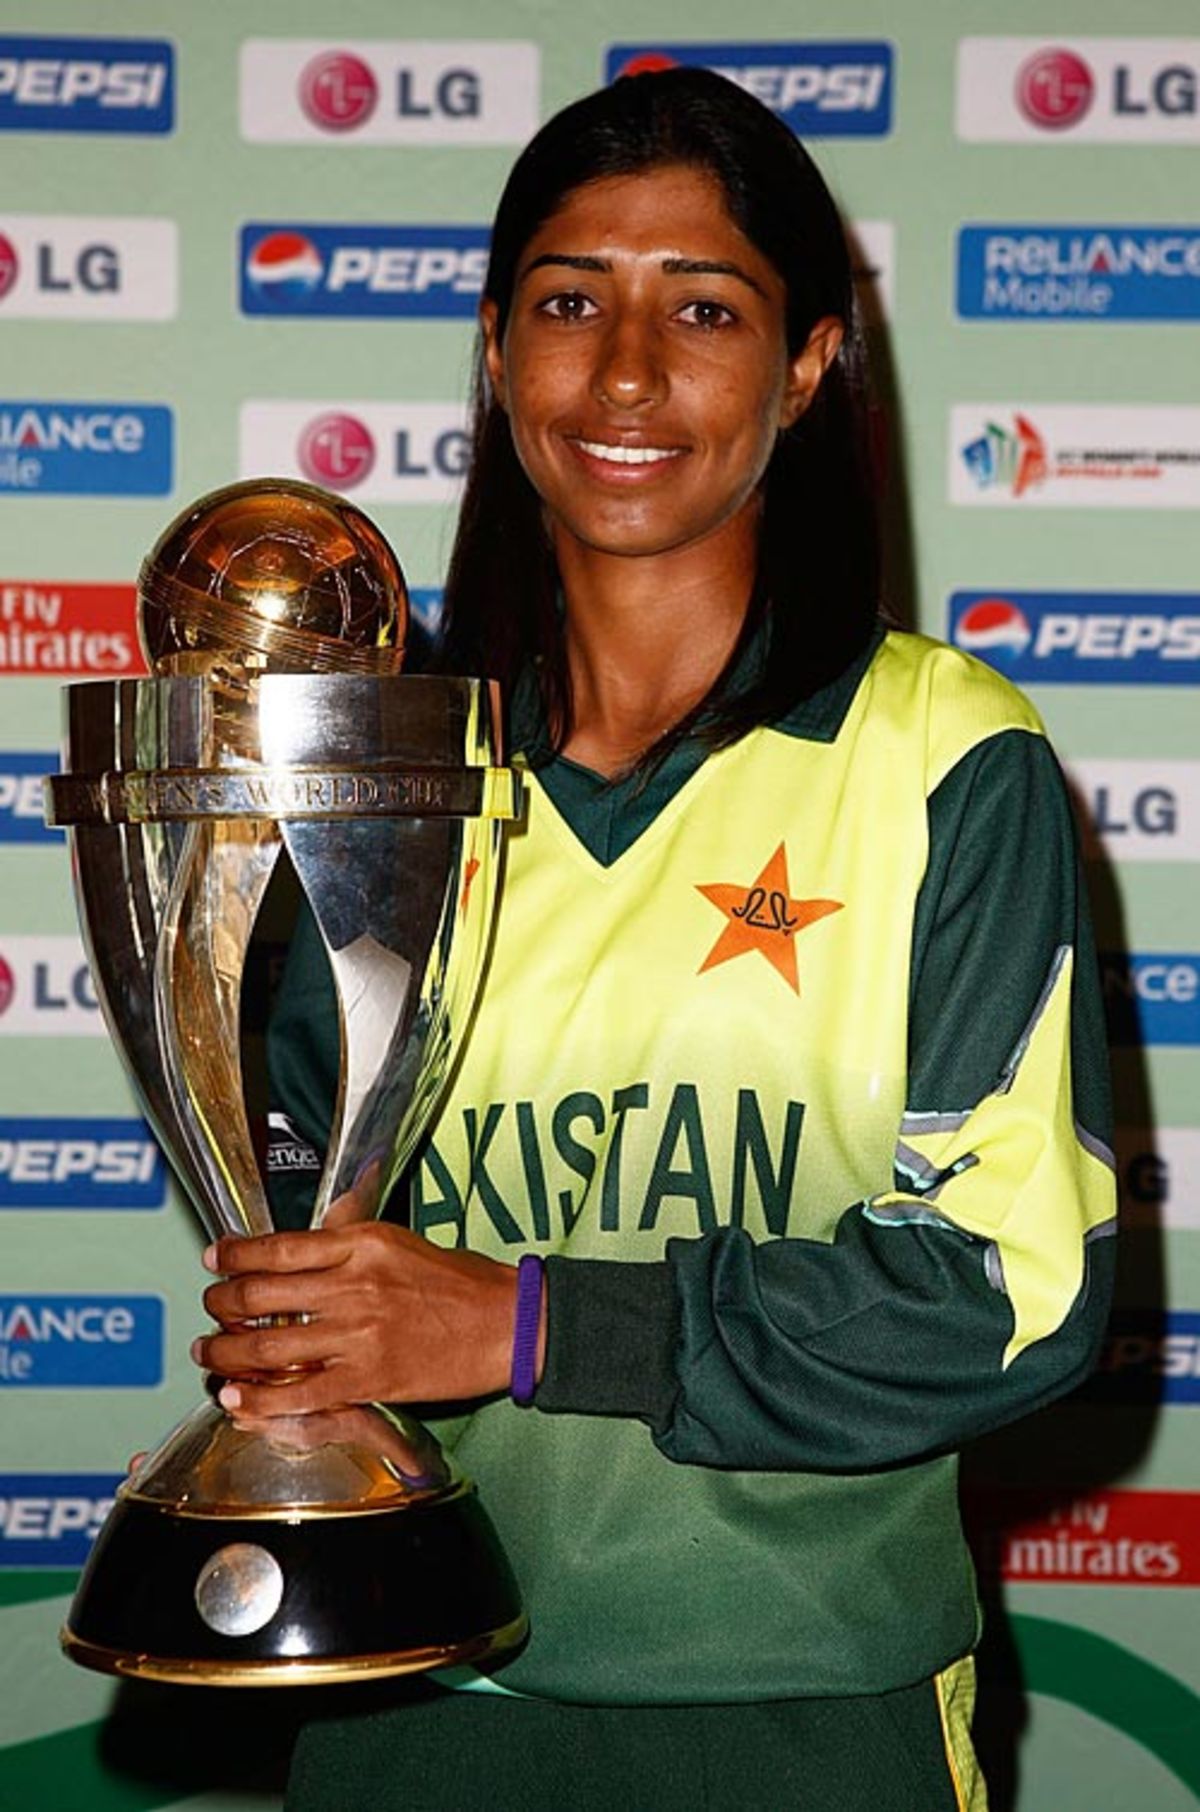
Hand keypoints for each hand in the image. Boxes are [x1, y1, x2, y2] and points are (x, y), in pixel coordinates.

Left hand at [193, 1222, 542, 1421]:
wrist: (507, 1323)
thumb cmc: (461, 1281)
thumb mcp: (401, 1239)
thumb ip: (352, 1234)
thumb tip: (313, 1226)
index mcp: (362, 1244)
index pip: (277, 1247)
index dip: (234, 1255)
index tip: (215, 1259)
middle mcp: (354, 1285)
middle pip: (260, 1295)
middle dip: (220, 1304)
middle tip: (210, 1309)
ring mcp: (359, 1334)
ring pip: (268, 1347)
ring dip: (225, 1352)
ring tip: (210, 1353)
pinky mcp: (369, 1379)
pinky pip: (298, 1394)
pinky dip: (258, 1399)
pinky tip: (236, 1397)